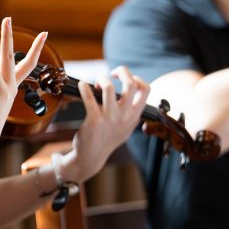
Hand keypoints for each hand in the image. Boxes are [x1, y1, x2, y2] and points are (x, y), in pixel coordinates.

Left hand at [63, 66, 149, 182]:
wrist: (91, 157)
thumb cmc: (108, 139)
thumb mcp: (126, 127)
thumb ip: (131, 112)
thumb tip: (133, 94)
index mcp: (134, 115)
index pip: (146, 89)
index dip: (137, 77)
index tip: (125, 79)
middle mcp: (124, 115)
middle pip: (131, 84)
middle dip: (122, 71)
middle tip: (112, 73)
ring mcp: (109, 117)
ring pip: (109, 87)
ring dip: (102, 79)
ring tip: (97, 84)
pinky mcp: (94, 119)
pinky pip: (89, 97)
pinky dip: (84, 87)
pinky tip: (82, 85)